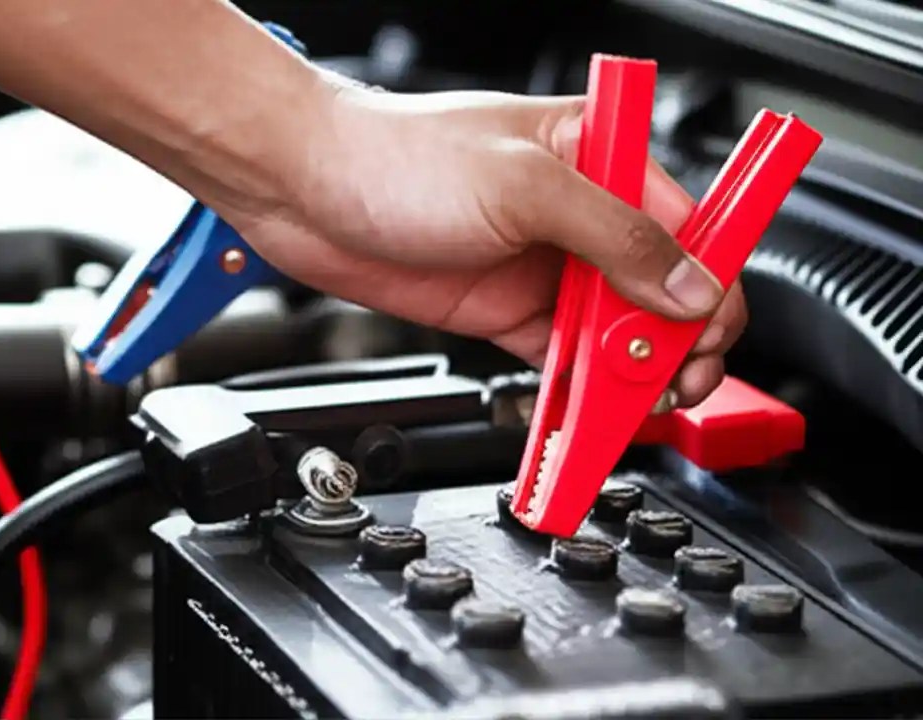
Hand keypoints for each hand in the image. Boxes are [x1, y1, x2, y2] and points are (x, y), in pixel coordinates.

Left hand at [221, 84, 744, 407]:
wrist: (305, 189)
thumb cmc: (396, 155)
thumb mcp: (523, 187)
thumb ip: (616, 237)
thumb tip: (688, 286)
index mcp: (600, 158)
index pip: (690, 229)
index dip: (709, 289)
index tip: (707, 340)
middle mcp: (578, 215)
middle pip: (659, 291)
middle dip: (674, 344)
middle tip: (669, 386)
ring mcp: (541, 266)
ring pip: (612, 333)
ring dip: (626, 376)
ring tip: (629, 410)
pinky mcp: (503, 309)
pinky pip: (560, 359)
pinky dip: (577, 390)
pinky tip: (585, 413)